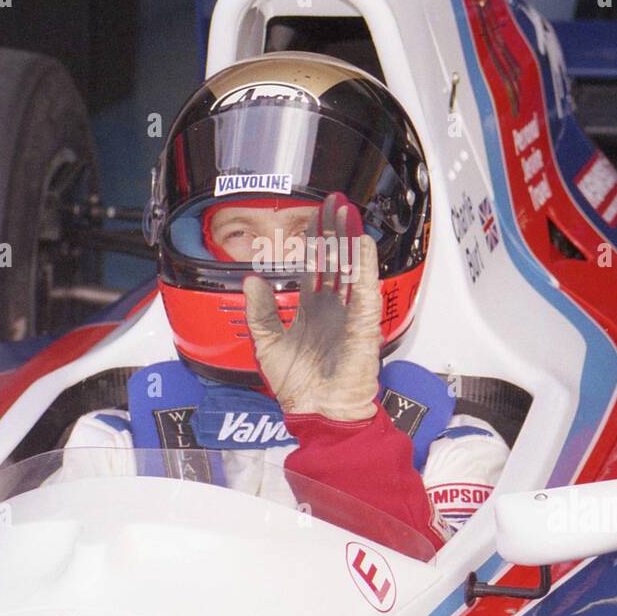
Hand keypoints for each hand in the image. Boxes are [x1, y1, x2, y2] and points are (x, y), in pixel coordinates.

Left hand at [242, 193, 381, 421]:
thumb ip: (260, 311)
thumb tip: (252, 280)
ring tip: (346, 212)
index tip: (313, 217)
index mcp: (313, 311)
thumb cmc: (297, 387)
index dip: (315, 242)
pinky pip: (364, 290)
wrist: (316, 412)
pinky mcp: (363, 325)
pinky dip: (364, 266)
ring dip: (348, 240)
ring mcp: (349, 315)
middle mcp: (333, 308)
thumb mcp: (267, 343)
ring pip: (350, 269)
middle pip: (335, 261)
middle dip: (333, 231)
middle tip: (333, 203)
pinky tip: (362, 243)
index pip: (316, 267)